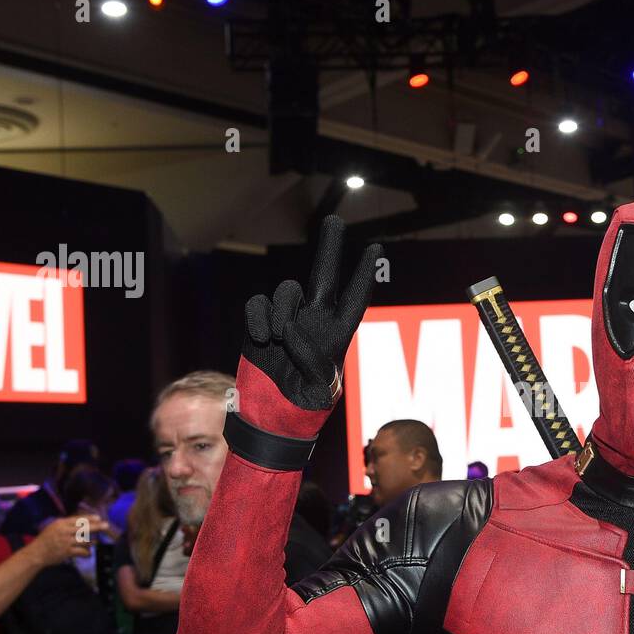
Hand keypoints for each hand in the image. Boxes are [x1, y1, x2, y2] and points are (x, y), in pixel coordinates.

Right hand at [28, 515, 105, 566]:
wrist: (36, 553)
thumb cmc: (45, 540)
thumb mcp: (54, 527)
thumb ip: (66, 525)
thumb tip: (82, 523)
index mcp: (61, 523)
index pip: (78, 519)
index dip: (89, 518)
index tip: (98, 518)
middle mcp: (64, 531)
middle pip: (84, 527)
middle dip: (97, 526)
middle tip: (106, 526)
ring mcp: (66, 541)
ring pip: (85, 540)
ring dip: (92, 542)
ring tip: (95, 542)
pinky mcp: (67, 552)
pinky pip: (82, 552)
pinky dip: (87, 553)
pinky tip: (88, 554)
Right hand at [243, 215, 380, 410]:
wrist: (271, 414)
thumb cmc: (303, 407)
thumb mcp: (319, 392)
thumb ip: (311, 361)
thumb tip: (289, 328)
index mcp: (337, 335)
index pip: (354, 300)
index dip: (363, 276)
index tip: (376, 250)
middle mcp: (314, 320)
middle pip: (323, 276)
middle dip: (330, 247)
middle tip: (334, 219)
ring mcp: (287, 319)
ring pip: (286, 292)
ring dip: (281, 312)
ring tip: (276, 338)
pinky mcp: (261, 324)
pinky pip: (259, 306)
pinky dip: (258, 319)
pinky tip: (260, 339)